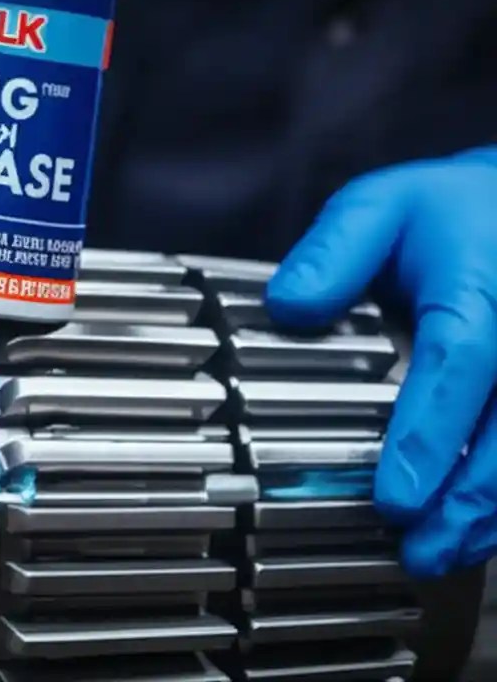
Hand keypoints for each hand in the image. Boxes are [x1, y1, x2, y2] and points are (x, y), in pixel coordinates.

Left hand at [266, 146, 496, 576]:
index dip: (430, 438)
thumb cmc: (443, 215)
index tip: (397, 498)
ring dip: (490, 514)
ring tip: (439, 557)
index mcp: (482, 290)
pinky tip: (473, 532)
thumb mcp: (380, 206)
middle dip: (465, 502)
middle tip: (418, 551)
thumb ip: (333, 254)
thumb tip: (287, 306)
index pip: (461, 368)